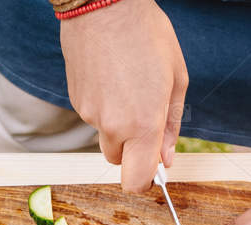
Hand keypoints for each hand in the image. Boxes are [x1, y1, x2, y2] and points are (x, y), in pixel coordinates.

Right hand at [61, 0, 186, 191]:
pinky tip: (112, 77)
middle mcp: (113, 126)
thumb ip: (172, 125)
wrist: (102, 4)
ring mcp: (90, 115)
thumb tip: (166, 159)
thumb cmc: (145, 34)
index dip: (145, 181)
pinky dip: (104, 106)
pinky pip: (93, 116)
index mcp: (143, 124)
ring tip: (128, 85)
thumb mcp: (175, 77)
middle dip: (132, 149)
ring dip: (118, 124)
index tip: (153, 169)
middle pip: (119, 161)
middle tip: (144, 117)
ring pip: (106, 136)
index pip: (136, 181)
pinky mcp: (75, 101)